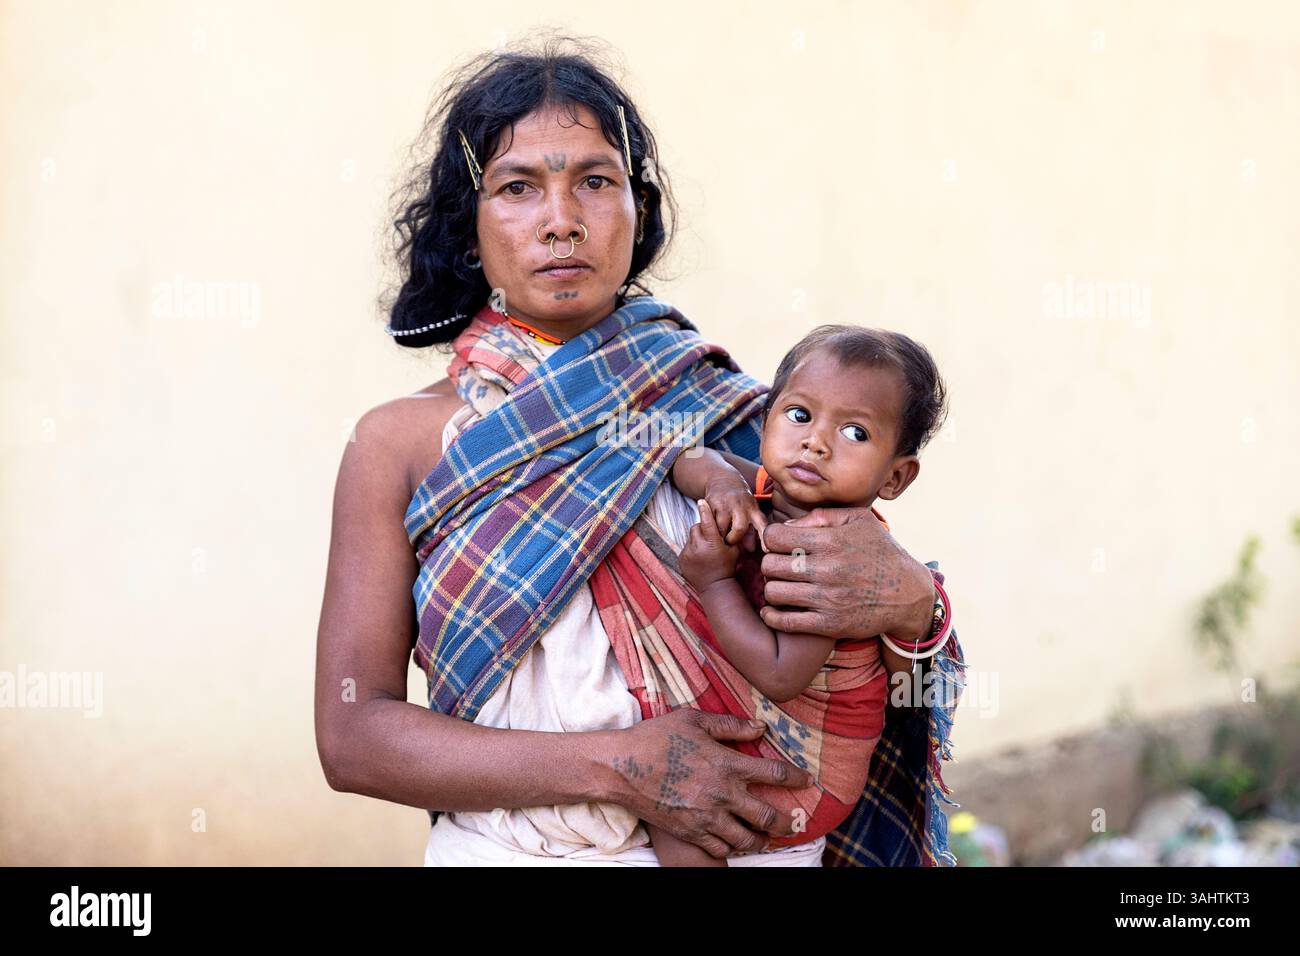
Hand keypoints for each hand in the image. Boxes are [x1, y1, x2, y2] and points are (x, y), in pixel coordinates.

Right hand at [607, 708, 814, 858]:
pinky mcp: (691, 832)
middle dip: (786, 823)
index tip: (807, 779)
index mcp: (726, 764)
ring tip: (766, 839)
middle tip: (793, 824)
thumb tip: (760, 726)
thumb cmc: (656, 737)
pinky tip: (735, 842)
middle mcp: (722, 794)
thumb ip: (730, 725)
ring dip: (762, 841)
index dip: (796, 778)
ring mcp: (707, 817)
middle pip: (767, 816)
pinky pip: (721, 849)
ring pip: (746, 839)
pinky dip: (733, 848)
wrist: (621, 767)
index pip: (774, 774)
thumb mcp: (694, 720)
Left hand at [679, 499, 741, 590]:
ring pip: (691, 537)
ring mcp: (688, 554)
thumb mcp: (734, 551)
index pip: (707, 522)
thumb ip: (734, 536)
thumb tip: (739, 523)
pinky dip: (692, 548)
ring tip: (705, 547)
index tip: (701, 501)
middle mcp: (698, 547)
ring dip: (697, 538)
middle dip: (702, 528)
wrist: (715, 587)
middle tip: (710, 535)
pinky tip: (700, 556)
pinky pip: (686, 547)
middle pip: (696, 527)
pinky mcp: (681, 559)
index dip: (705, 510)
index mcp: (712, 543)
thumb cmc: (728, 567)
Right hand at [702, 472, 767, 548]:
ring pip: (722, 527)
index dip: (764, 538)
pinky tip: (712, 523)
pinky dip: (710, 526)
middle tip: (729, 540)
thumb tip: (751, 549)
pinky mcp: (711, 502)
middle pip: (740, 528)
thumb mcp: (748, 512)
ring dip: (720, 534)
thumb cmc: (739, 501)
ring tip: (720, 532)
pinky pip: (709, 521)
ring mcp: (726, 503)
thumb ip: (750, 532)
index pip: (762, 524)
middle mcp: (741, 505)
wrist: (723, 479)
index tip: (766, 550)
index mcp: (753, 509)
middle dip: (733, 538)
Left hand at [757, 506, 934, 641]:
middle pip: (769, 565)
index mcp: (830, 541)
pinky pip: (785, 621)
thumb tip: (787, 525)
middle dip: (769, 563)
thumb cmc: (881, 551)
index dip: (770, 539)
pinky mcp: (829, 624)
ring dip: (772, 588)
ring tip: (781, 585)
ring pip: (773, 592)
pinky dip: (772, 615)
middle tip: (777, 566)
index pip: (775, 537)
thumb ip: (821, 516)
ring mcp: (827, 599)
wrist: (908, 594)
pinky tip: (774, 610)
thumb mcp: (859, 520)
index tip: (777, 544)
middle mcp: (827, 569)